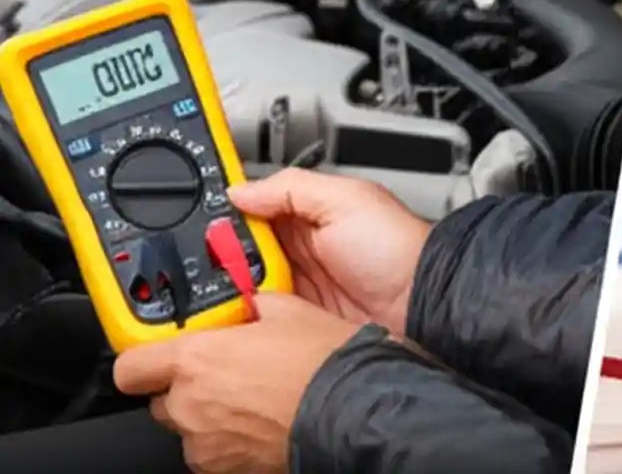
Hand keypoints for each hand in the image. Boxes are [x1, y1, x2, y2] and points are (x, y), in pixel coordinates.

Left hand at [114, 295, 359, 473]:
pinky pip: (216, 454)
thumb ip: (256, 306)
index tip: (157, 356)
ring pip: (191, 429)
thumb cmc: (324, 365)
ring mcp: (208, 444)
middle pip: (161, 401)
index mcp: (196, 360)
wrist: (354, 413)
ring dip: (212, 417)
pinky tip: (265, 424)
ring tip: (255, 402)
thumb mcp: (291, 311)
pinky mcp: (229, 470)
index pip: (129, 368)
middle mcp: (191, 405)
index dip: (142, 361)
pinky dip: (233, 442)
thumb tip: (253, 303)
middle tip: (228, 374)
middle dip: (188, 388)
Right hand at [228, 168, 430, 335]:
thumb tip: (241, 187)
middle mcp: (300, 250)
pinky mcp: (302, 321)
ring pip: (245, 286)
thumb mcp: (346, 200)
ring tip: (221, 291)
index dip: (224, 217)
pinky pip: (263, 317)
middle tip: (210, 264)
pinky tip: (237, 317)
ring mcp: (300, 287)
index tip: (197, 225)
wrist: (424, 305)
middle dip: (221, 258)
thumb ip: (291, 188)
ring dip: (232, 289)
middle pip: (240, 252)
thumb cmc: (398, 249)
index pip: (250, 211)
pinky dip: (248, 317)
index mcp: (307, 214)